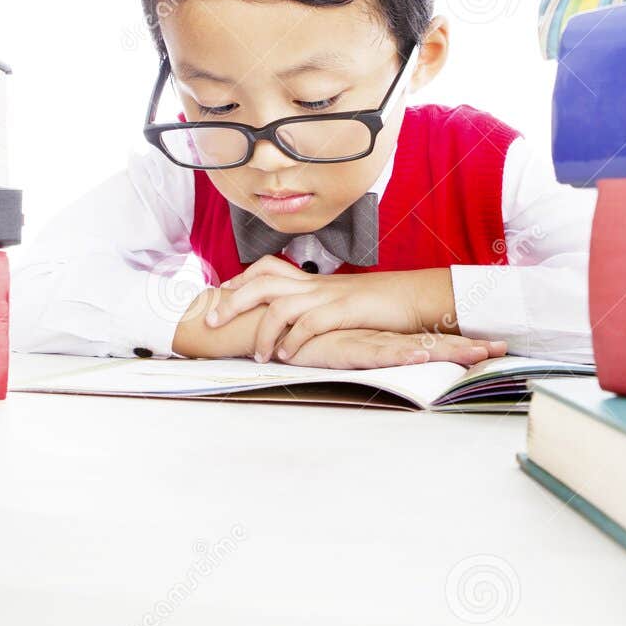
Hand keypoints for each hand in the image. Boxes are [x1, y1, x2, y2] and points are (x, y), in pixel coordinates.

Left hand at [204, 256, 456, 361]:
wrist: (415, 296)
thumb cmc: (379, 303)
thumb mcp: (340, 301)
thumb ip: (316, 306)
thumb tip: (295, 320)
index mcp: (312, 279)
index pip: (266, 269)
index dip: (239, 280)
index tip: (219, 296)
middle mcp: (315, 283)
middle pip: (261, 281)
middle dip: (231, 301)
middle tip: (210, 321)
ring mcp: (329, 295)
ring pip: (279, 303)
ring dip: (262, 330)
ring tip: (257, 354)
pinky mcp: (344, 311)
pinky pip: (309, 323)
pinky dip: (293, 340)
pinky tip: (286, 356)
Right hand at [284, 329, 506, 369]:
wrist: (272, 326)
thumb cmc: (308, 339)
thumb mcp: (345, 348)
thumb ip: (368, 351)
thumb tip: (391, 357)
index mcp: (386, 339)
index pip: (431, 341)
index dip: (461, 344)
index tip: (495, 346)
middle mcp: (384, 338)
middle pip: (435, 343)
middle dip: (468, 347)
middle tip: (502, 348)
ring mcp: (370, 342)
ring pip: (417, 347)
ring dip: (449, 351)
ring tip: (479, 353)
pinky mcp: (352, 349)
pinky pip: (383, 353)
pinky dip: (406, 353)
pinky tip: (423, 353)